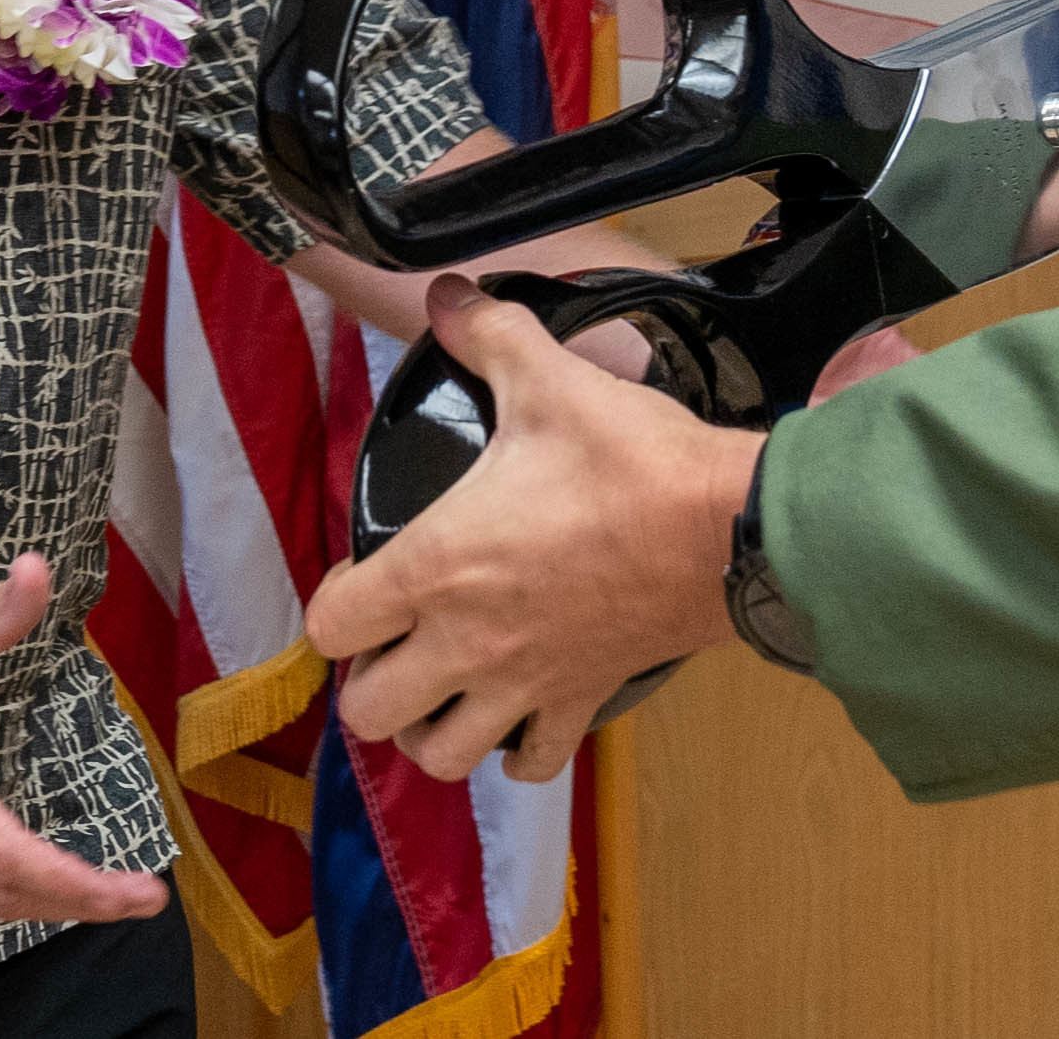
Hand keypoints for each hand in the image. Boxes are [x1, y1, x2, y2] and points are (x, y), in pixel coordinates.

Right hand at [0, 554, 168, 925]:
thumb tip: (41, 567)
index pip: (15, 860)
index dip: (82, 885)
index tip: (139, 892)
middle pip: (5, 892)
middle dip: (79, 902)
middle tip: (143, 901)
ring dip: (44, 905)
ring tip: (105, 899)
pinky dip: (7, 894)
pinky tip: (41, 887)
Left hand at [309, 279, 759, 784]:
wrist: (727, 528)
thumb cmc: (631, 461)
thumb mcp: (550, 380)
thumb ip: (488, 334)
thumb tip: (449, 296)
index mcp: (438, 566)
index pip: (331, 625)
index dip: (335, 602)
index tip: (362, 577)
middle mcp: (466, 641)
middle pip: (369, 711)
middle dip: (369, 680)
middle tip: (395, 638)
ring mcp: (522, 682)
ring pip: (439, 754)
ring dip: (431, 727)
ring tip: (444, 686)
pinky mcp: (578, 699)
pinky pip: (530, 762)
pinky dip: (516, 750)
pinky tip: (517, 714)